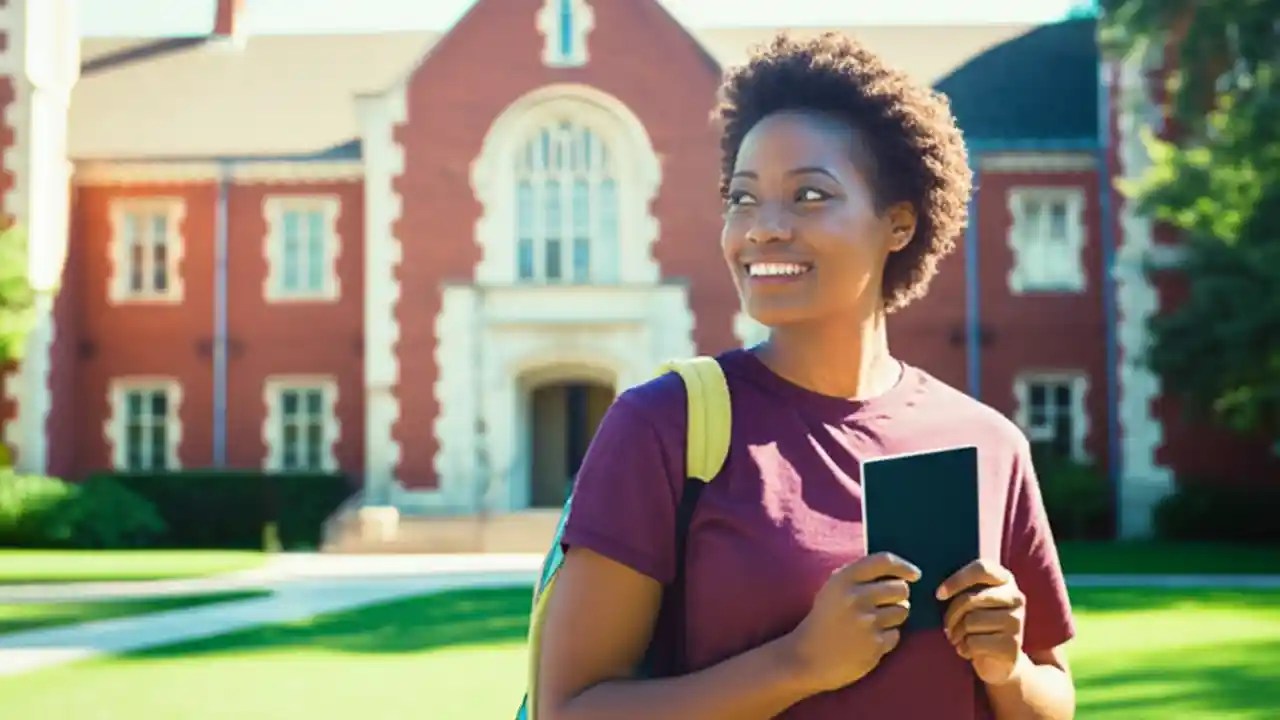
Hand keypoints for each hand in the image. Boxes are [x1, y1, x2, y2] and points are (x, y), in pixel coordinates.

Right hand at [780, 552, 921, 693]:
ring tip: (876, 622)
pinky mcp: (875, 645)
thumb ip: (858, 577)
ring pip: (903, 611)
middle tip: (888, 603)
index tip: (914, 574)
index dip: (903, 566)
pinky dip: (887, 637)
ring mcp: (867, 622)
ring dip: (895, 616)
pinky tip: (869, 640)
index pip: (884, 561)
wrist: (807, 657)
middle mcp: (856, 597)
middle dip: (899, 595)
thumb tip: (897, 571)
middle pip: (900, 588)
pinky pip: (896, 634)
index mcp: (843, 579)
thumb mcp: (832, 590)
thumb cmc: (823, 620)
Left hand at [937, 559, 1026, 685]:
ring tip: (959, 638)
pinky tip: (969, 650)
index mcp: (1005, 579)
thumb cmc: (978, 624)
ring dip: (957, 634)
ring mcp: (1016, 621)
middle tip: (947, 627)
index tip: (939, 594)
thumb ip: (963, 588)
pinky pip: (975, 642)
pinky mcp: (1013, 645)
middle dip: (951, 615)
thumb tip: (939, 589)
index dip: (957, 580)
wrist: (999, 660)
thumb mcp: (973, 601)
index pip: (981, 569)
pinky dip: (965, 648)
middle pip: (970, 599)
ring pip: (971, 622)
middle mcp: (1015, 597)